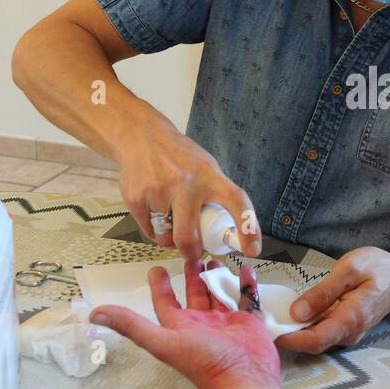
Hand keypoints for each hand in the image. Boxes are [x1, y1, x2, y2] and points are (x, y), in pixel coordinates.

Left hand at [90, 261, 280, 388]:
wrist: (244, 379)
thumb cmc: (204, 362)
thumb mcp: (164, 342)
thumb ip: (132, 326)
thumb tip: (95, 313)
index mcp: (180, 328)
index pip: (166, 303)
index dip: (160, 287)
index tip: (157, 268)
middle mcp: (202, 324)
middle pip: (194, 294)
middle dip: (192, 275)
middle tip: (192, 253)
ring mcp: (226, 322)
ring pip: (218, 294)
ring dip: (216, 277)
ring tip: (215, 259)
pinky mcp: (248, 322)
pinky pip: (247, 298)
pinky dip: (246, 284)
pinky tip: (246, 269)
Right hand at [116, 111, 261, 259]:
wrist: (140, 136)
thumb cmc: (178, 156)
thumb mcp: (205, 166)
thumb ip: (216, 194)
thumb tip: (230, 230)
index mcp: (210, 175)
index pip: (236, 201)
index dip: (247, 228)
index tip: (253, 249)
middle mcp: (185, 183)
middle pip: (189, 238)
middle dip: (191, 252)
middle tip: (193, 251)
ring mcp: (159, 191)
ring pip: (166, 237)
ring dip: (169, 238)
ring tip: (169, 219)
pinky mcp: (137, 198)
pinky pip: (148, 231)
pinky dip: (154, 230)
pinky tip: (154, 210)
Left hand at [275, 247, 389, 354]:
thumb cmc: (378, 268)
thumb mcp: (350, 270)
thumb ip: (323, 292)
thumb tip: (296, 313)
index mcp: (350, 319)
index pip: (314, 340)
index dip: (288, 339)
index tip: (264, 329)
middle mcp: (348, 333)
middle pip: (311, 344)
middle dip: (285, 336)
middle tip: (259, 321)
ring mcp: (347, 333)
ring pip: (315, 339)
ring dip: (293, 331)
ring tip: (270, 315)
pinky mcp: (345, 328)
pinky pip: (321, 331)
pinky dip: (304, 325)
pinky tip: (291, 312)